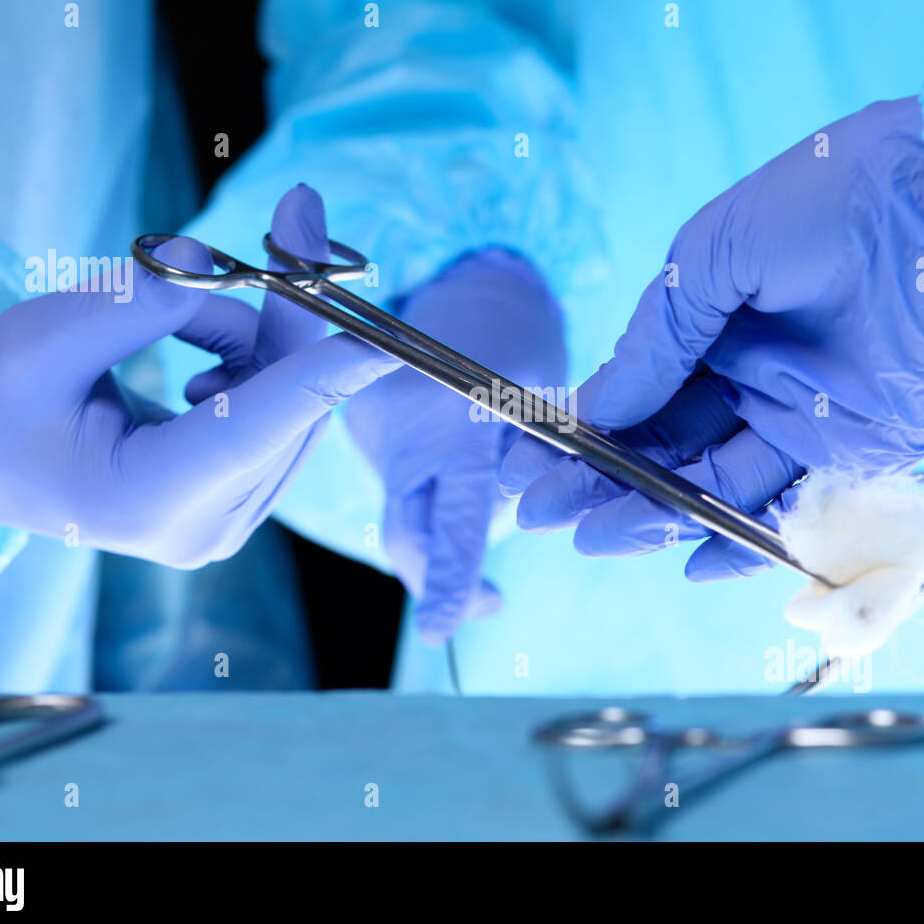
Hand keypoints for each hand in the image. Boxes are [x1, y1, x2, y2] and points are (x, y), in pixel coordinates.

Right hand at [0, 186, 399, 567]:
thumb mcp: (41, 339)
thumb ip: (132, 302)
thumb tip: (208, 258)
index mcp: (150, 500)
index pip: (260, 427)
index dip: (325, 375)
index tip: (388, 339)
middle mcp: (206, 525)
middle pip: (289, 405)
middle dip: (297, 308)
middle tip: (302, 208)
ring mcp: (229, 519)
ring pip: (290, 404)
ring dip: (258, 336)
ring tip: (178, 311)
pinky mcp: (239, 499)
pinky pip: (279, 414)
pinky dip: (252, 365)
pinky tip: (194, 372)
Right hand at [346, 248, 565, 644]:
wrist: (455, 293)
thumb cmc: (516, 341)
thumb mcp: (544, 389)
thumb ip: (547, 453)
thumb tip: (551, 516)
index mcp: (459, 421)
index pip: (455, 513)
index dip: (447, 575)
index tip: (437, 630)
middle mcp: (411, 435)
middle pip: (411, 534)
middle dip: (438, 583)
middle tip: (469, 614)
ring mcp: (382, 438)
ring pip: (405, 525)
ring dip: (437, 559)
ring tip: (479, 579)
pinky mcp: (372, 441)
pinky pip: (403, 497)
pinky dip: (431, 521)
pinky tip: (461, 519)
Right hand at [501, 97, 923, 578]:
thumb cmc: (824, 203)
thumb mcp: (712, 255)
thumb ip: (656, 339)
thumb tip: (593, 409)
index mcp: (710, 328)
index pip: (634, 397)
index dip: (582, 435)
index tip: (530, 470)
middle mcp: (747, 379)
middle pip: (663, 449)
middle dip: (601, 484)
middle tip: (544, 516)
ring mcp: (798, 418)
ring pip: (712, 482)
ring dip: (653, 514)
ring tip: (593, 538)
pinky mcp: (855, 450)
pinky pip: (789, 505)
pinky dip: (745, 539)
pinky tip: (694, 561)